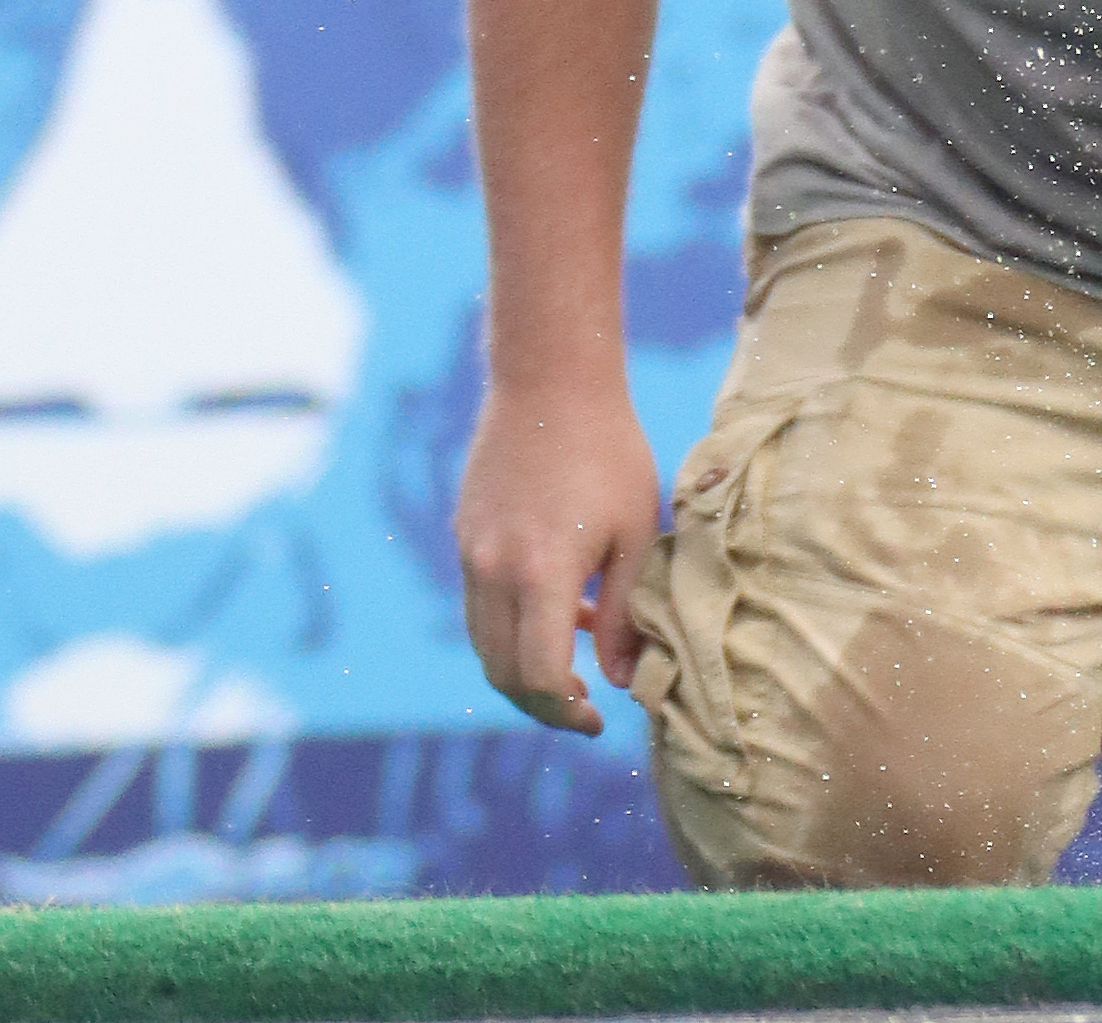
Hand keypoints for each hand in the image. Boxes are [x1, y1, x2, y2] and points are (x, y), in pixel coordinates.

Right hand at [455, 378, 663, 736]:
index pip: (538, 677)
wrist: (549, 381)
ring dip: (522, 667)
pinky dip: (510, 626)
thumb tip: (618, 679)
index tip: (596, 719)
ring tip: (575, 657)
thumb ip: (624, 612)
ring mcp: (472, 553)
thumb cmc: (609, 451)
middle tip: (584, 707)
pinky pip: (480, 605)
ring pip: (484, 643)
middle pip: (502, 672)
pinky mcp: (465, 536)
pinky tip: (559, 605)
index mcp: (541, 573)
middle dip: (541, 703)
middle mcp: (493, 570)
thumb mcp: (636, 533)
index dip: (565, 712)